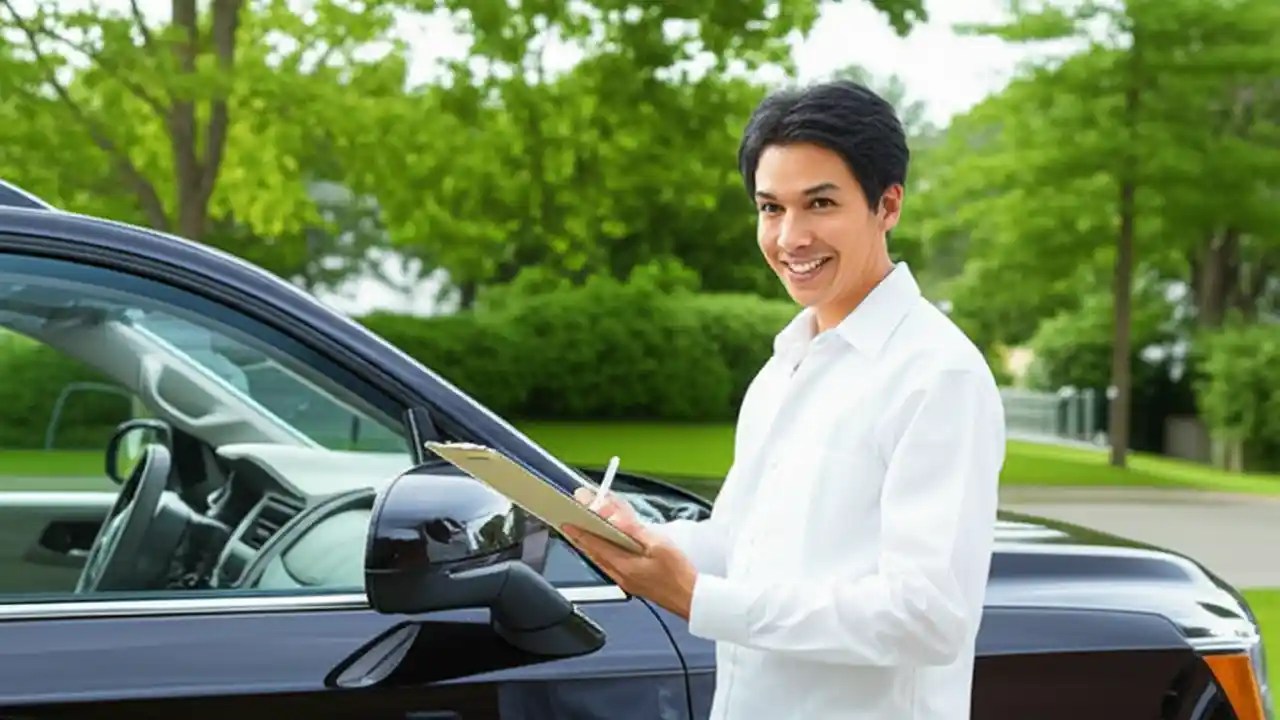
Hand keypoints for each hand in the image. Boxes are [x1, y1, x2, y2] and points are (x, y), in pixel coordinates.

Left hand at [564, 488, 697, 619]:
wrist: (691, 598)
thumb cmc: (678, 574)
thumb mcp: (658, 544)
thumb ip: (634, 531)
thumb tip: (616, 519)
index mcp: (625, 566)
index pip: (595, 545)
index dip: (579, 532)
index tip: (567, 523)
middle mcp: (621, 575)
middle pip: (593, 553)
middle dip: (580, 538)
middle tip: (569, 525)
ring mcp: (625, 580)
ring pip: (600, 560)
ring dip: (590, 545)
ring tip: (581, 533)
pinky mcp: (632, 582)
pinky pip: (610, 565)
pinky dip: (602, 553)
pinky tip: (604, 548)